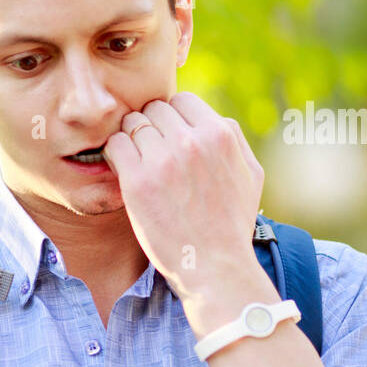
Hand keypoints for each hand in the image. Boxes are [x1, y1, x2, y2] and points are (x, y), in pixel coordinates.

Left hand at [103, 92, 275, 330]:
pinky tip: (124, 171)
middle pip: (154, 109)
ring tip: (139, 164)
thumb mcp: (250, 174)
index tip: (168, 137)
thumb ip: (235, 139)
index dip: (172, 117)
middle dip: (150, 127)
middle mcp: (191, 142)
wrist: (214, 266)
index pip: (181, 99)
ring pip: (132, 124)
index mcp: (220, 135)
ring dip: (132, 141)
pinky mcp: (138, 182)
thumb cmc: (232, 224)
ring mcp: (163, 160)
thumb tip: (214, 118)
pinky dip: (115, 154)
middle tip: (151, 153)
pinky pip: (115, 145)